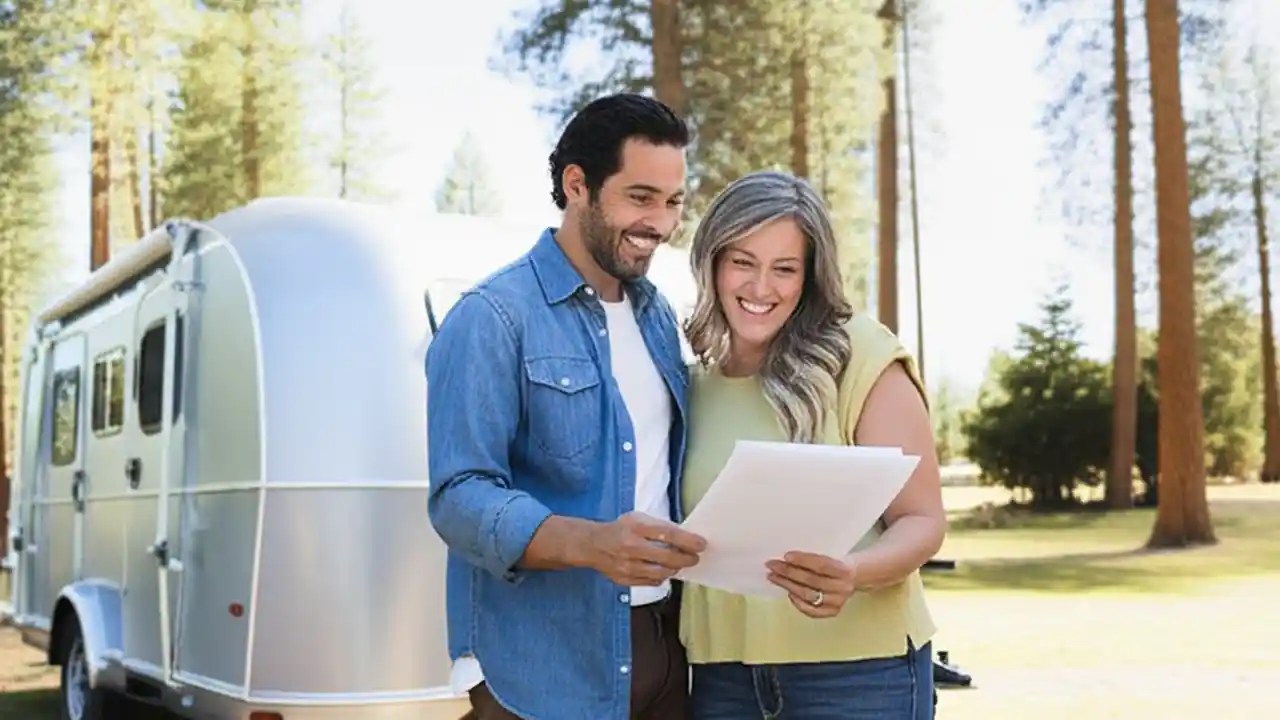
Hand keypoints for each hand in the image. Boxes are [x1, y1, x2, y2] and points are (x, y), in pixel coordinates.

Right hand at [586, 512, 706, 586]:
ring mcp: (628, 566)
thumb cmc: (621, 528)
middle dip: (686, 558)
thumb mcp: (639, 519)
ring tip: (679, 563)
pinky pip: (651, 581)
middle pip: (667, 557)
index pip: (668, 534)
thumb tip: (685, 538)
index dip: (688, 541)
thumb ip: (659, 527)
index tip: (702, 544)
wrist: (593, 545)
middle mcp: (632, 547)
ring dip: (675, 568)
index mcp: (636, 527)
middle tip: (695, 557)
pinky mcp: (625, 580)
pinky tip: (663, 570)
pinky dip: (661, 576)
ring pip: (661, 572)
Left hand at [765, 551, 856, 618]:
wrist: (856, 575)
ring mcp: (838, 602)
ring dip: (788, 586)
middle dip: (789, 572)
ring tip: (774, 577)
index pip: (821, 565)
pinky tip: (789, 593)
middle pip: (812, 581)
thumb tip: (786, 559)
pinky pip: (812, 610)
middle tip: (772, 566)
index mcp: (845, 569)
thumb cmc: (837, 562)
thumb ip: (813, 558)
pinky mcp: (834, 612)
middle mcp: (843, 587)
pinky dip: (798, 603)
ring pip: (809, 595)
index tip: (785, 556)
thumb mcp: (832, 554)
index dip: (803, 560)